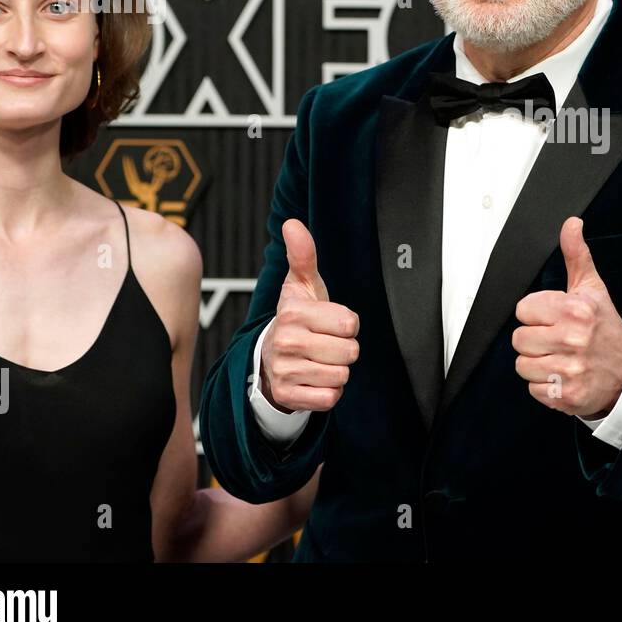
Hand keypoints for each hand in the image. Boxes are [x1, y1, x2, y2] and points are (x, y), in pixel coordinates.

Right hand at [260, 219, 359, 412]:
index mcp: (293, 313)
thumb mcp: (301, 284)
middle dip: (344, 349)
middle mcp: (286, 342)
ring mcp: (285, 371)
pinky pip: (331, 398)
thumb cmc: (296, 318)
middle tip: (325, 343)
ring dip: (337, 370)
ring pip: (342, 376)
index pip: (350, 323)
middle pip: (350, 352)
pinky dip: (328, 392)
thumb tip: (293, 223)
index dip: (346, 324)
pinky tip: (314, 379)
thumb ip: (303, 254)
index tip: (329, 322)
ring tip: (319, 360)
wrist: (270, 357)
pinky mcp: (289, 397)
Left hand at [513, 217, 621, 417]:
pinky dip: (545, 387)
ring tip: (558, 358)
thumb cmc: (605, 328)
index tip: (553, 318)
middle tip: (556, 340)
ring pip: (522, 365)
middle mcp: (573, 339)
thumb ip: (576, 255)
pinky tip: (562, 376)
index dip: (536, 313)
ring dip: (537, 364)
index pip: (524, 309)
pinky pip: (533, 390)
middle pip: (519, 339)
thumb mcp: (592, 288)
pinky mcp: (567, 395)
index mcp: (575, 310)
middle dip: (534, 339)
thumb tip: (571, 224)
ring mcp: (570, 370)